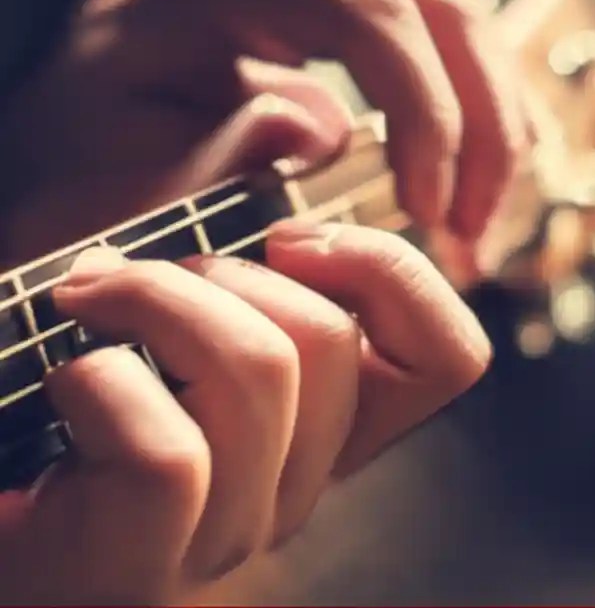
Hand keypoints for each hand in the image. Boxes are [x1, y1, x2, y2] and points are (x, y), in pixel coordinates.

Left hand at [0, 0, 525, 265]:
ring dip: (494, 134)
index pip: (371, 20)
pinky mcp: (362, 27)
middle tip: (473, 231)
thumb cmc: (87, 157)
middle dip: (482, 130)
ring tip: (477, 229)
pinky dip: (479, 128)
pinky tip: (476, 193)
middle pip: (444, 15)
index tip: (427, 211)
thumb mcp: (123, 170)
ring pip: (466, 34)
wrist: (75, 140)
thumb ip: (217, 154)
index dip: (423, 114)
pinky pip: (451, 58)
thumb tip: (328, 132)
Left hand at [0, 219, 487, 603]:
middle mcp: (300, 483)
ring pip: (259, 373)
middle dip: (222, 269)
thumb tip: (312, 117)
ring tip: (91, 303)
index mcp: (327, 421)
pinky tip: (67, 384)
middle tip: (147, 275)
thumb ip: (242, 191)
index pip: (452, 360)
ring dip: (153, 301)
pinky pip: (169, 454)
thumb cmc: (57, 365)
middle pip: (330, 341)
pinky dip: (98, 385)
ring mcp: (231, 531)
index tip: (294, 238)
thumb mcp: (171, 264)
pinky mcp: (149, 562)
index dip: (397, 277)